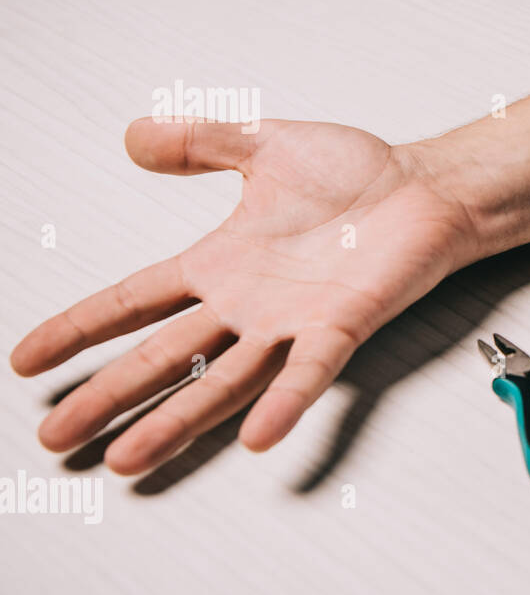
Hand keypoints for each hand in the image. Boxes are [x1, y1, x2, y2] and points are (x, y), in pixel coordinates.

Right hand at [11, 117, 475, 473]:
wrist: (425, 187)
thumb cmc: (358, 174)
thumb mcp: (263, 144)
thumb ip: (200, 142)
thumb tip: (135, 136)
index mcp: (222, 263)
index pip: (134, 301)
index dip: (81, 327)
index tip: (28, 360)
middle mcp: (249, 303)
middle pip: (163, 358)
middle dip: (108, 397)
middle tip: (57, 437)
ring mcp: (292, 322)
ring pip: (221, 382)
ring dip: (174, 421)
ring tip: (125, 458)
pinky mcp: (342, 326)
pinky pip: (308, 371)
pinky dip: (284, 403)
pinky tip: (254, 438)